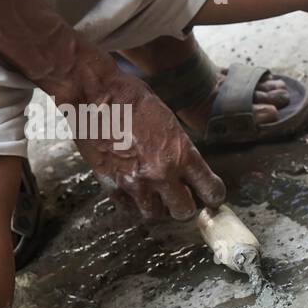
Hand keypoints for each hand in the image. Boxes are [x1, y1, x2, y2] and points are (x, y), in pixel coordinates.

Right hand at [69, 70, 224, 221]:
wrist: (93, 93)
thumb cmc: (130, 97)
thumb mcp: (168, 119)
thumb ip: (179, 147)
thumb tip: (186, 164)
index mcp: (181, 154)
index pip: (210, 189)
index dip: (213, 195)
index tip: (211, 196)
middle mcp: (162, 173)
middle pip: (183, 211)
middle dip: (184, 207)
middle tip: (181, 199)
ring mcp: (135, 182)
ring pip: (154, 214)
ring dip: (157, 208)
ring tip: (156, 198)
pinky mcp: (111, 184)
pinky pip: (127, 207)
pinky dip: (131, 203)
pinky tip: (133, 193)